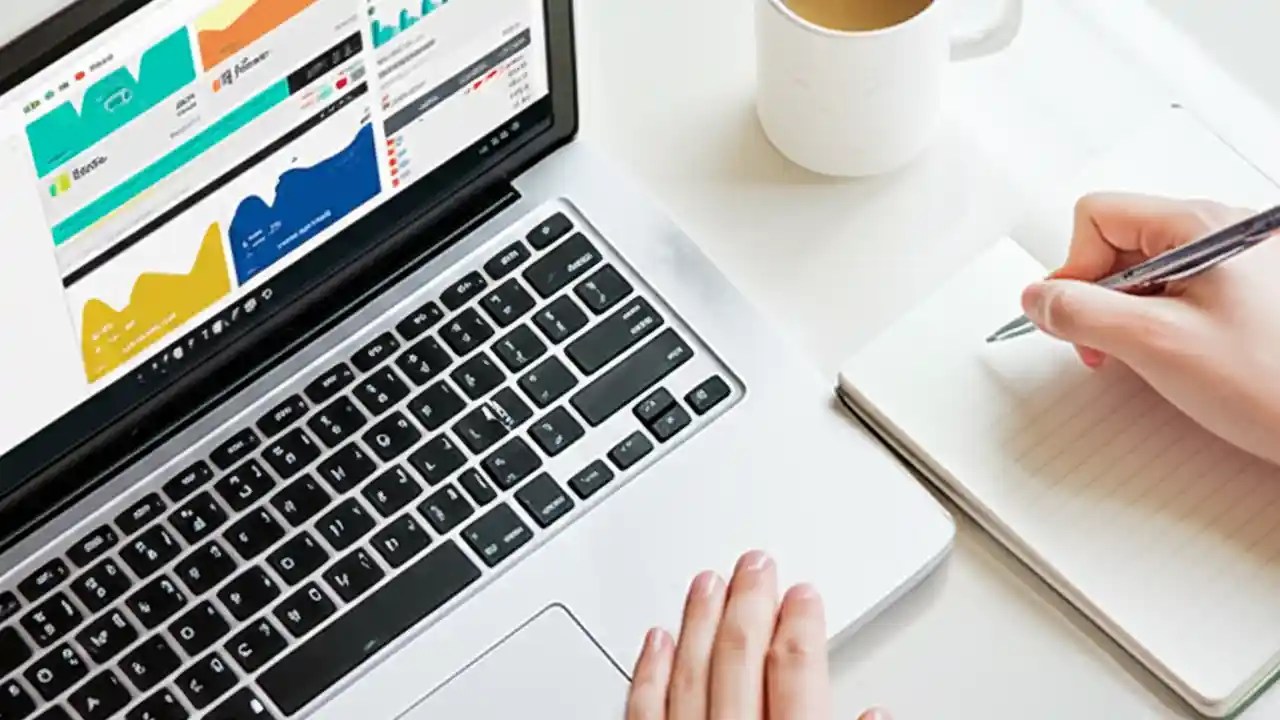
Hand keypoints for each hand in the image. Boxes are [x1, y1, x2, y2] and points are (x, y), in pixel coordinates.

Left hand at [625, 550, 891, 719]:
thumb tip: (878, 714)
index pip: (797, 673)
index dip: (802, 626)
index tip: (803, 593)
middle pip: (740, 659)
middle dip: (751, 603)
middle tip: (757, 565)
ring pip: (690, 673)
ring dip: (700, 621)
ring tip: (710, 580)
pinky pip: (642, 712)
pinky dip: (650, 673)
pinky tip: (657, 640)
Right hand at [1020, 192, 1279, 465]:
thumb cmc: (1275, 382)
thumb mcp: (1154, 344)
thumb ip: (1081, 313)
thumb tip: (1039, 298)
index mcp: (1201, 225)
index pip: (1098, 216)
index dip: (1072, 268)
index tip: (1073, 318)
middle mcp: (1224, 231)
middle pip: (1121, 242)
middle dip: (1099, 296)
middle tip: (1106, 347)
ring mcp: (1242, 262)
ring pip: (1150, 272)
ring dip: (1131, 315)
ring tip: (1150, 358)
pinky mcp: (1252, 295)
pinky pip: (1184, 294)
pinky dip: (1165, 325)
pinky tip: (1182, 360)